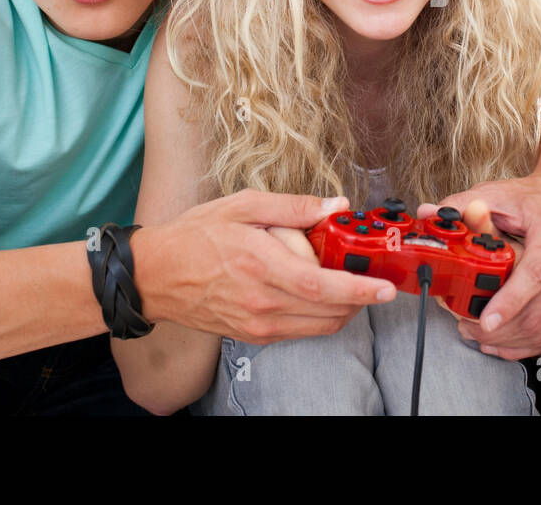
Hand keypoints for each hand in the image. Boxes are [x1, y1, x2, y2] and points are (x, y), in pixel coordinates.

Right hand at [135, 191, 395, 343]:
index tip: (385, 287)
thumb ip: (293, 207)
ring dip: (344, 309)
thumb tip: (334, 204)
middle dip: (361, 298)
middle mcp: (262, 301)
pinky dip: (320, 316)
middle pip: (329, 311)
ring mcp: (258, 323)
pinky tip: (318, 293)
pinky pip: (301, 331)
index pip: (321, 285)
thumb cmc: (196, 235)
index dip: (358, 288)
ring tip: (348, 283)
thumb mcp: (242, 205)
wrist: (154, 275)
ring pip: (320, 326)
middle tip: (373, 278)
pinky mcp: (254, 335)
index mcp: (260, 264)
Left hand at [417, 176, 540, 358]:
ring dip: (507, 339)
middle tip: (467, 326)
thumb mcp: (496, 195)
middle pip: (536, 311)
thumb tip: (429, 213)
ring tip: (476, 332)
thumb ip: (461, 205)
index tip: (486, 320)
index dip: (509, 302)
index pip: (533, 275)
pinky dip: (523, 344)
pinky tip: (499, 341)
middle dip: (499, 329)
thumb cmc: (532, 201)